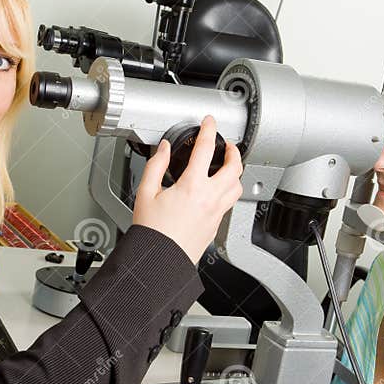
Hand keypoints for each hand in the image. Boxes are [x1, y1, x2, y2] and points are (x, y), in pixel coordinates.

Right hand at [132, 115, 243, 263]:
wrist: (160, 261)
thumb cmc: (152, 233)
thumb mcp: (146, 193)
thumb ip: (156, 166)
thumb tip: (163, 149)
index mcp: (192, 186)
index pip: (206, 149)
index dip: (209, 130)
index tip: (210, 122)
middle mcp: (209, 198)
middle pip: (234, 168)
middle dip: (234, 152)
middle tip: (227, 145)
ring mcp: (216, 213)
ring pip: (237, 187)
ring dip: (235, 172)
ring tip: (228, 167)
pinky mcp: (216, 225)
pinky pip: (229, 203)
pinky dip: (228, 191)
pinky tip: (218, 190)